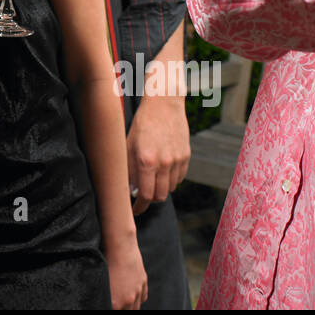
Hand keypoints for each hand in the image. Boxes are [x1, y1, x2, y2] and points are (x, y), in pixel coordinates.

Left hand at [105, 236, 146, 309]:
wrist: (120, 248)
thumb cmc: (105, 264)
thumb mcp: (101, 283)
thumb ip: (106, 296)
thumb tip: (106, 300)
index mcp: (115, 303)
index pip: (114, 311)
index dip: (112, 308)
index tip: (110, 304)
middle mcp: (128, 300)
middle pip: (127, 312)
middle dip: (121, 309)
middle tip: (116, 304)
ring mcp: (137, 292)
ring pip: (136, 308)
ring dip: (130, 307)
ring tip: (123, 302)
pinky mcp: (143, 283)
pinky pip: (143, 298)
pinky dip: (138, 298)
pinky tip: (132, 295)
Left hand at [126, 95, 189, 215]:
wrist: (164, 104)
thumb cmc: (142, 123)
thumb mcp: (128, 144)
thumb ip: (129, 168)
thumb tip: (130, 189)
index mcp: (146, 160)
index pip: (146, 195)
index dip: (140, 206)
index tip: (135, 210)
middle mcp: (164, 163)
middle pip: (160, 196)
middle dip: (150, 199)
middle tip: (143, 195)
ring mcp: (177, 160)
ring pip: (170, 188)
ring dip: (161, 188)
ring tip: (151, 179)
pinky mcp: (186, 156)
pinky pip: (179, 177)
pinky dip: (171, 179)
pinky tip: (163, 170)